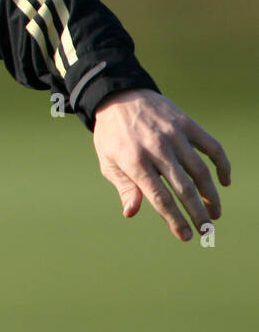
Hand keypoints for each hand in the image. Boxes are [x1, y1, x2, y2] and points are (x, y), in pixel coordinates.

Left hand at [92, 88, 230, 240]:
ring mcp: (174, 135)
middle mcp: (156, 149)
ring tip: (215, 213)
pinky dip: (222, 165)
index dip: (174, 219)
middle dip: (197, 213)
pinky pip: (212, 147)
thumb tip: (131, 213)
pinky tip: (224, 181)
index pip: (159, 197)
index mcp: (134, 161)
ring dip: (211, 195)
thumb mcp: (107, 160)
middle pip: (183, 188)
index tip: (185, 236)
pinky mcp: (187, 124)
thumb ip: (123, 186)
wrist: (119, 95)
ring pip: (201, 170)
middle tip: (206, 231)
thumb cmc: (111, 134)